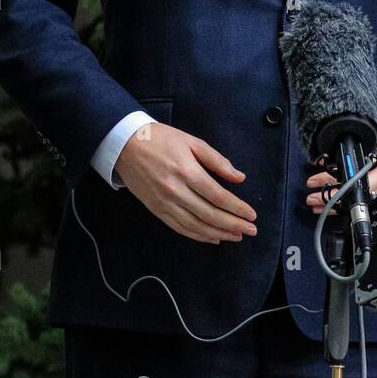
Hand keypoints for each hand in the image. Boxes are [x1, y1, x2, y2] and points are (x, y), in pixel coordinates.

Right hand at [115, 120, 257, 243]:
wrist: (126, 145)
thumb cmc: (162, 139)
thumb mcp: (193, 142)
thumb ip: (217, 160)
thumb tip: (239, 178)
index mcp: (187, 171)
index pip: (218, 196)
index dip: (237, 208)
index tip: (251, 215)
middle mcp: (176, 191)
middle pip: (209, 215)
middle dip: (233, 225)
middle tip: (251, 230)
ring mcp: (164, 203)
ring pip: (195, 226)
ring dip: (218, 234)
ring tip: (236, 237)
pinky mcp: (156, 210)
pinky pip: (180, 228)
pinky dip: (198, 236)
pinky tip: (212, 238)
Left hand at [304, 108, 376, 214]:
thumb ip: (358, 135)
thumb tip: (330, 144)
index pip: (355, 168)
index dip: (335, 175)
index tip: (318, 175)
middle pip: (357, 187)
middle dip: (333, 192)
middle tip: (313, 192)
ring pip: (362, 198)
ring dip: (338, 203)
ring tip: (316, 203)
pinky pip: (369, 198)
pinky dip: (351, 205)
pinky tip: (335, 208)